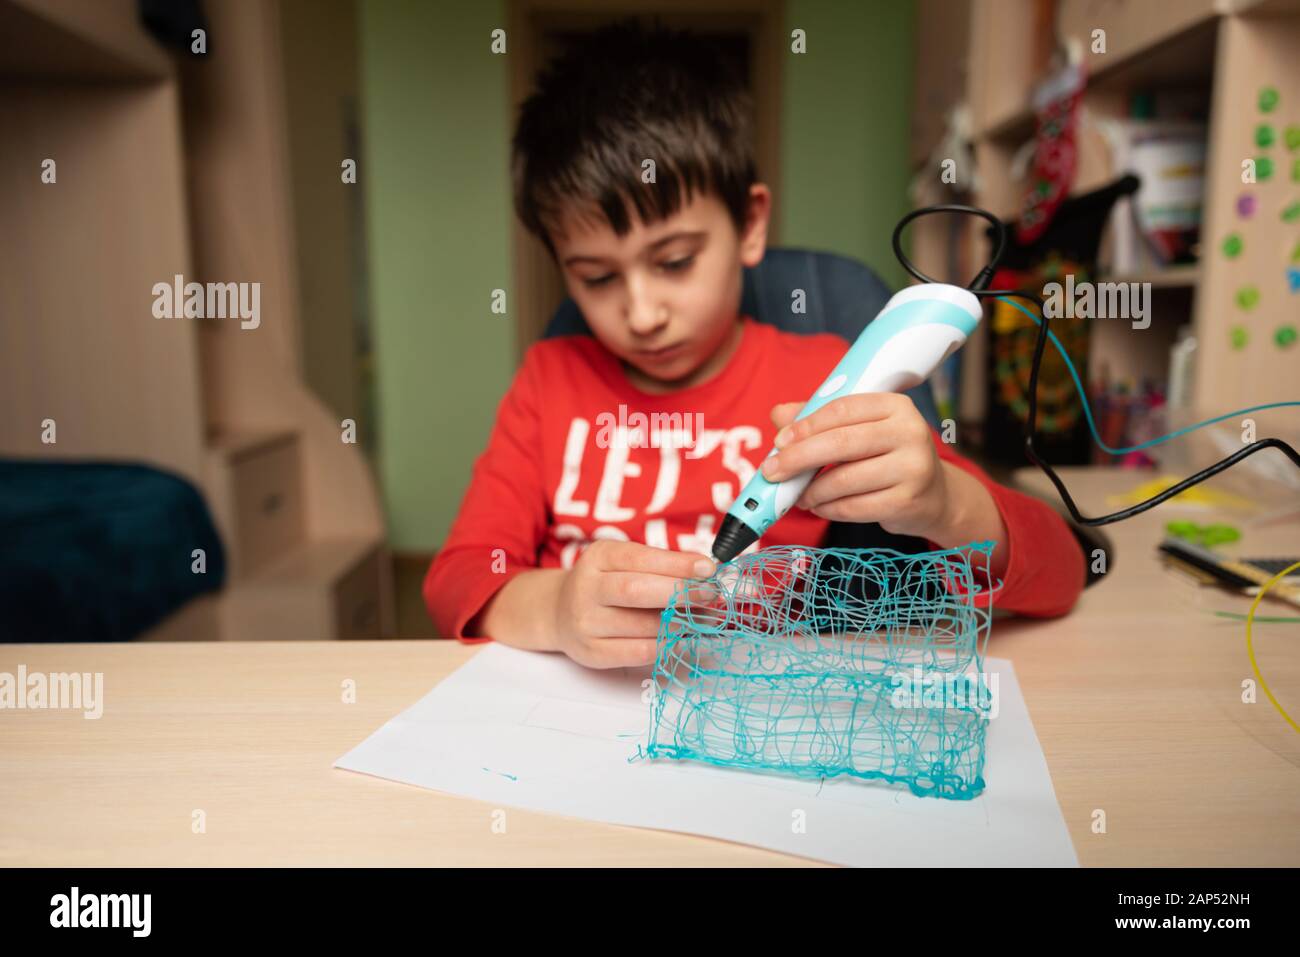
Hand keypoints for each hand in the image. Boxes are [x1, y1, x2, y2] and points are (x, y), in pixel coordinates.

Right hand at [552, 540, 715, 669]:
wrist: (559, 611)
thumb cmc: (605, 583)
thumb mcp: (623, 561)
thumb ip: (661, 564)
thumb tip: (706, 574)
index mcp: (598, 557)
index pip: (640, 559)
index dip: (676, 564)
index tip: (707, 569)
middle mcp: (587, 588)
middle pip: (636, 590)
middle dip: (680, 593)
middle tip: (711, 595)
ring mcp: (586, 623)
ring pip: (642, 625)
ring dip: (681, 622)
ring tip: (704, 618)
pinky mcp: (592, 652)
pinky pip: (638, 652)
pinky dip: (666, 645)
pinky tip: (681, 637)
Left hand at [762, 393, 950, 538]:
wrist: (934, 495)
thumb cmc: (886, 456)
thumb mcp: (859, 430)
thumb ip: (819, 419)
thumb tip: (778, 415)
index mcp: (895, 405)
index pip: (842, 409)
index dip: (806, 425)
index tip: (779, 441)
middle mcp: (910, 432)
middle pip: (841, 443)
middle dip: (798, 458)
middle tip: (772, 472)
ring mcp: (912, 468)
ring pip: (845, 480)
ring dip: (811, 491)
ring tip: (797, 495)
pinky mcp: (907, 501)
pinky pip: (854, 508)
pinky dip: (828, 509)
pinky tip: (818, 507)